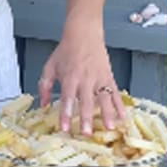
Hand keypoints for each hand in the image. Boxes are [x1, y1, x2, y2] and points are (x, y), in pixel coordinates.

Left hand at [38, 20, 124, 134]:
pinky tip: (123, 117)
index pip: (68, 98)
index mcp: (70, 76)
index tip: (65, 127)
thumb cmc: (66, 50)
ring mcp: (99, 78)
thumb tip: (43, 105)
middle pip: (87, 101)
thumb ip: (45, 86)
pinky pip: (115, 93)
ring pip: (104, 98)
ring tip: (109, 128)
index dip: (66, 113)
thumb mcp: (50, 66)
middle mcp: (86, 78)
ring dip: (107, 114)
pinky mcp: (109, 77)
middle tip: (87, 133)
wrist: (84, 33)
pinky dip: (120, 105)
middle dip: (87, 118)